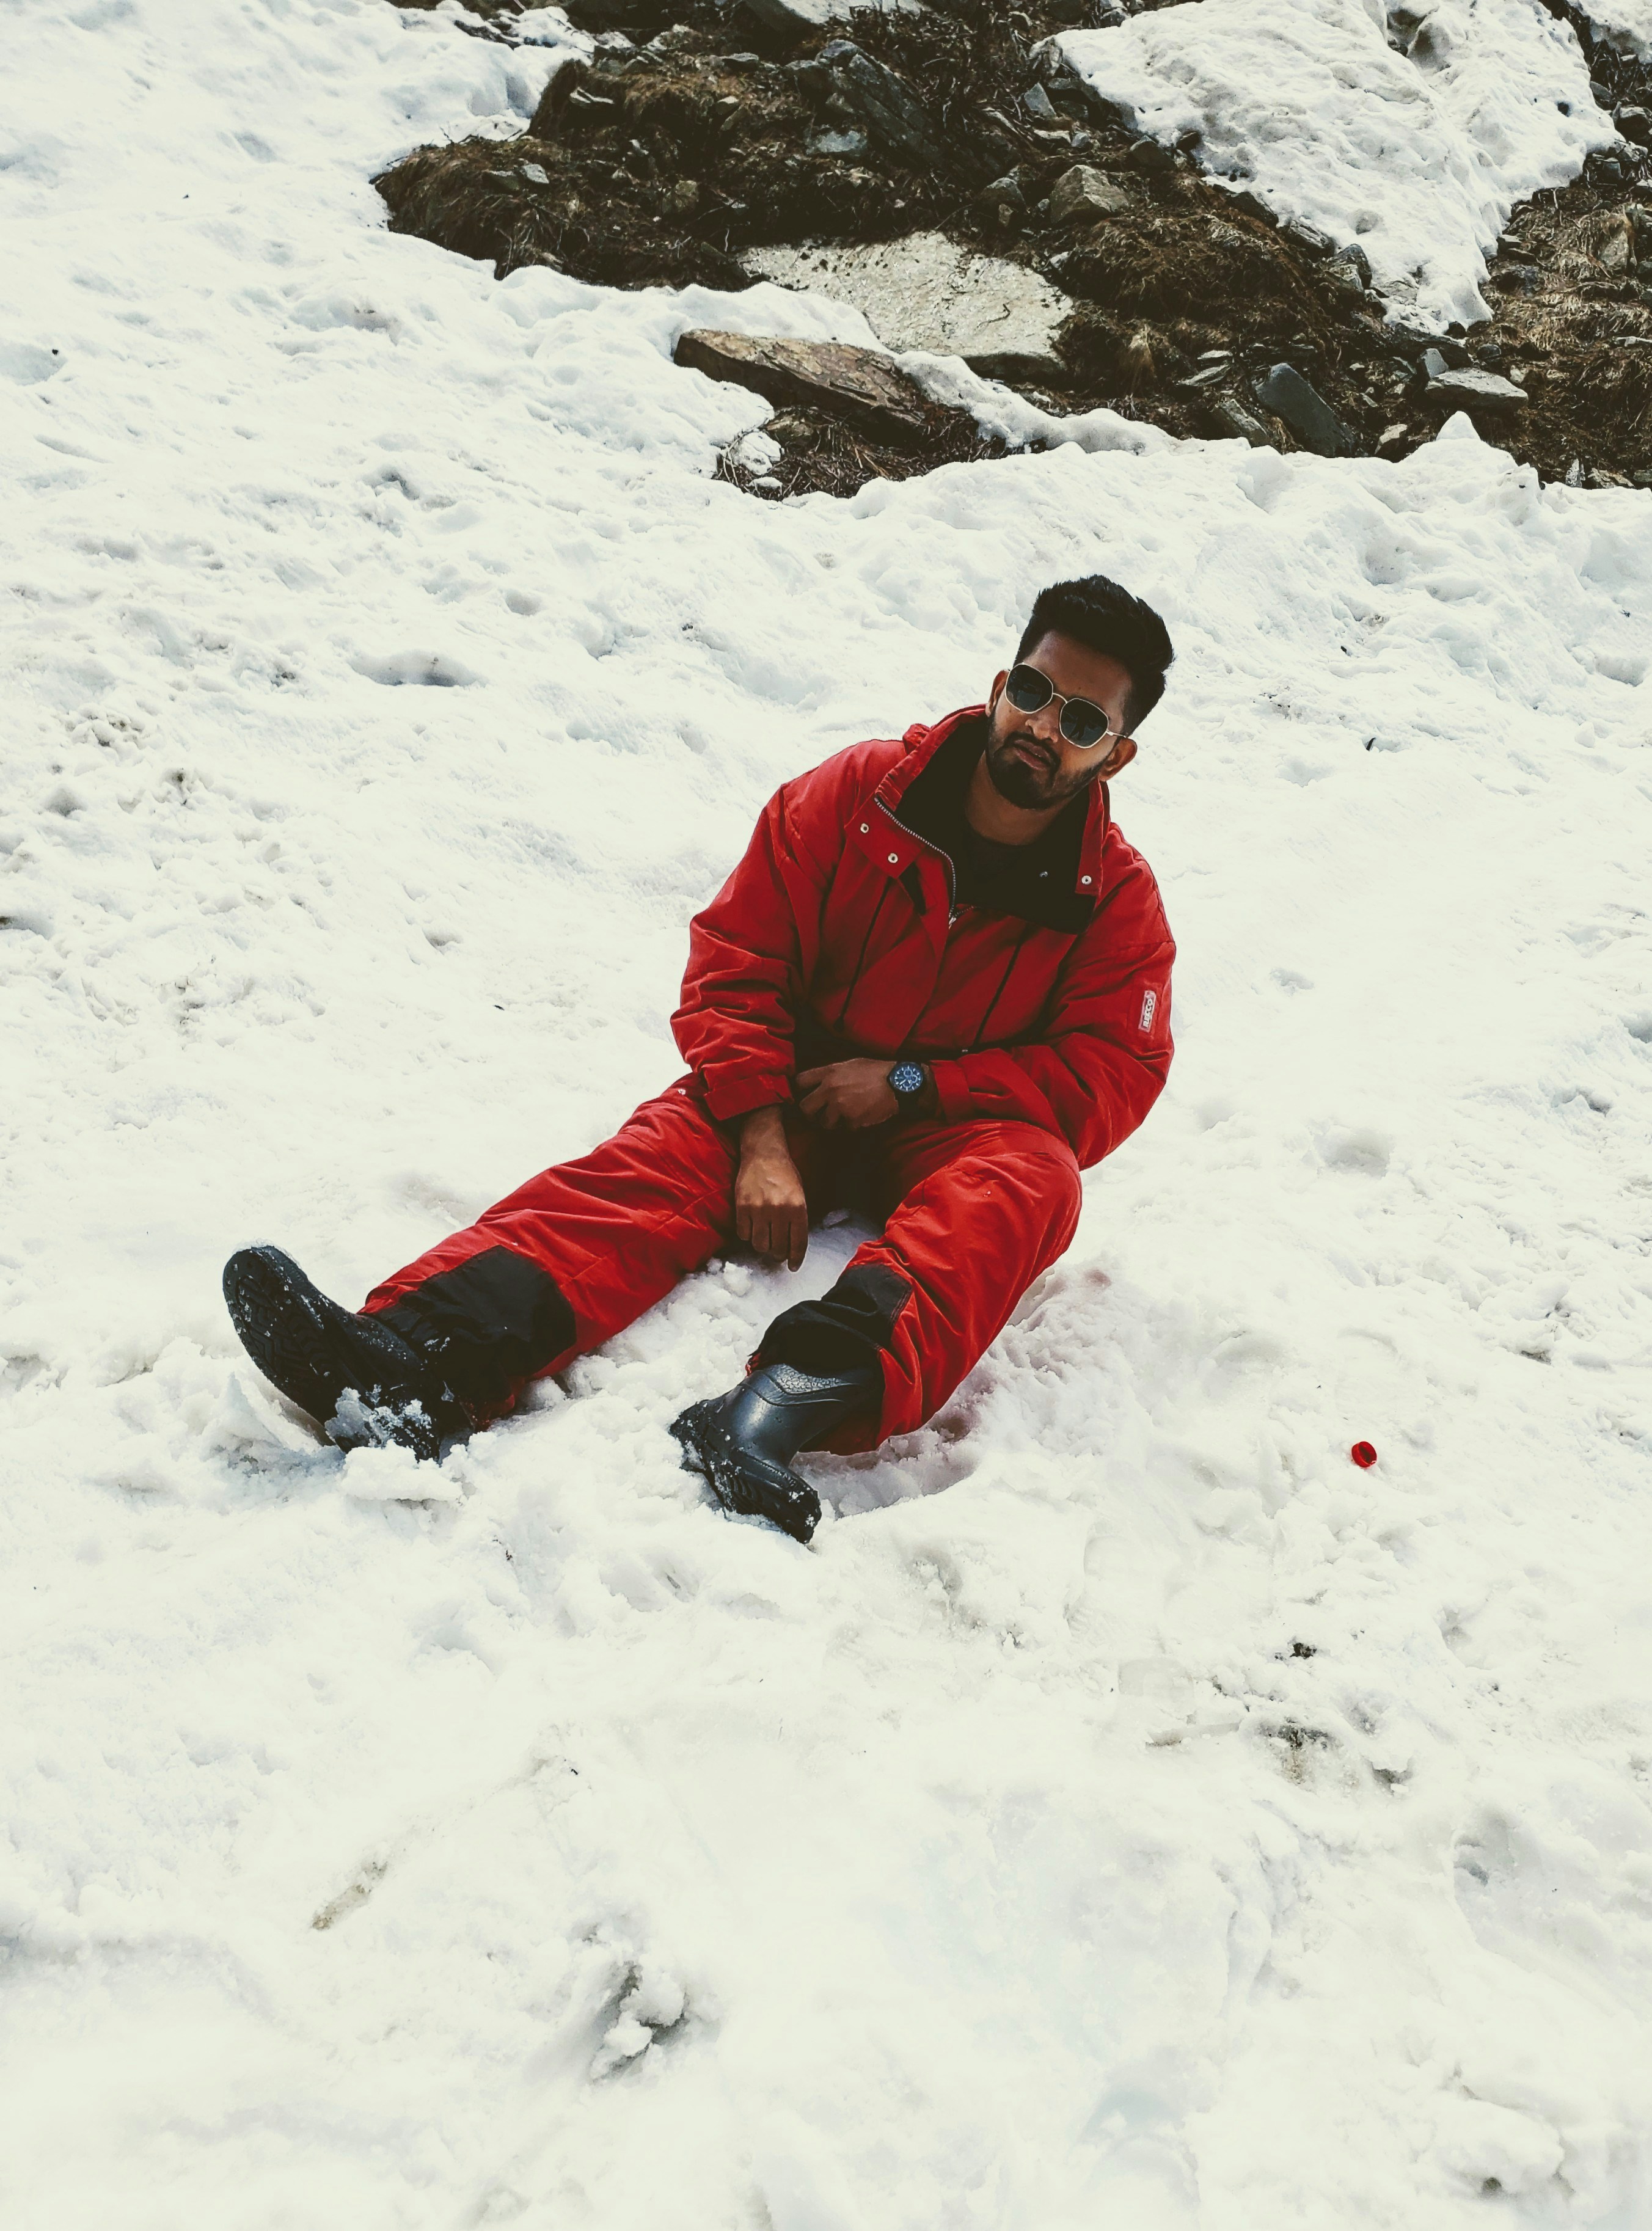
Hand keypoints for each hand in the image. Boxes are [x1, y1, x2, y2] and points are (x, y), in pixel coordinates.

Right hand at [734, 1106, 808, 1269]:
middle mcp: (779, 1210)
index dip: (796, 1258)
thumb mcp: (801, 1194)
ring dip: (762, 1246)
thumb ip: (798, 1219)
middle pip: (777, 1248)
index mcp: (798, 1207)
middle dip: (778, 1255)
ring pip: (759, 1244)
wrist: (764, 1153)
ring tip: (764, 1239)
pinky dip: (747, 1235)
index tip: (793, 1266)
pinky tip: (752, 1228)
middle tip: (777, 1252)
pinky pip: (743, 1234)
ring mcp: (759, 1209)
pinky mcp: (742, 1206)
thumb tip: (793, 1245)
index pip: (798, 1243)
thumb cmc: (785, 1174)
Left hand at [796, 1059, 897, 1130]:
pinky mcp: (852, 1120)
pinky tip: (860, 1117)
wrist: (898, 1083)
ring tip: (843, 1117)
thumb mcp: (850, 1064)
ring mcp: (840, 1106)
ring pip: (823, 1123)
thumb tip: (818, 1083)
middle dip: (810, 1114)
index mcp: (829, 1072)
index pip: (799, 1082)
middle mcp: (830, 1089)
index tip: (805, 1095)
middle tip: (817, 1115)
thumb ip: (831, 1073)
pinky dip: (851, 1126)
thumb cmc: (876, 1071)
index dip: (800, 1091)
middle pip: (804, 1107)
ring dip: (832, 1123)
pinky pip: (845, 1129)